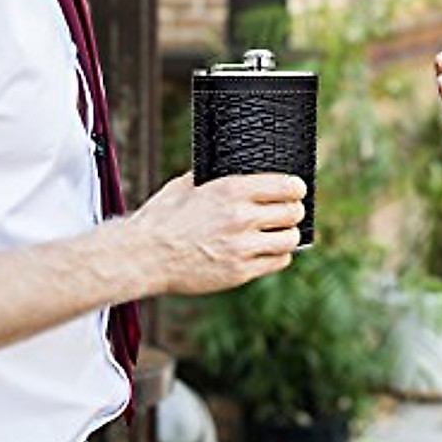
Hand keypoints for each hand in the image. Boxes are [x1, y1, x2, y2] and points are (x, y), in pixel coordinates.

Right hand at [129, 172, 305, 295]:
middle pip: (292, 212)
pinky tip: (269, 250)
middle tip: (291, 211)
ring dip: (288, 234)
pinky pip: (277, 262)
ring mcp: (242, 247)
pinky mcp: (239, 272)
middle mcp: (241, 217)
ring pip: (289, 239)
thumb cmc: (161, 219)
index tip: (297, 189)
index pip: (284, 185)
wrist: (143, 256)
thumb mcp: (186, 185)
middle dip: (294, 210)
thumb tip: (230, 168)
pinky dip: (278, 255)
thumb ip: (213, 177)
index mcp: (230, 190)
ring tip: (281, 232)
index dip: (296, 187)